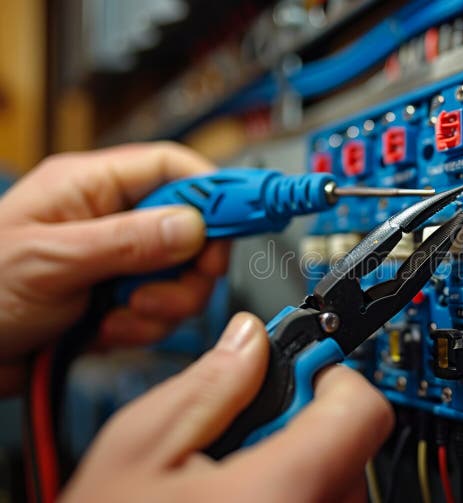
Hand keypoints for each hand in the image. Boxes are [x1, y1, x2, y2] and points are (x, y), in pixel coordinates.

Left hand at [0, 142, 229, 393]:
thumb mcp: (52, 260)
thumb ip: (128, 240)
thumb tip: (193, 225)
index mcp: (91, 187)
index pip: (174, 168)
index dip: (217, 190)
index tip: (252, 214)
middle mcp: (111, 220)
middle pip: (192, 228)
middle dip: (190, 265)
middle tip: (171, 285)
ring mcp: (116, 262)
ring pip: (181, 274)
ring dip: (164, 303)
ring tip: (124, 312)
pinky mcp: (117, 299)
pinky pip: (160, 308)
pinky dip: (144, 325)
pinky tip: (108, 328)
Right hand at [61, 312, 393, 501]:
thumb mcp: (137, 451)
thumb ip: (209, 385)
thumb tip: (252, 341)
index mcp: (280, 494)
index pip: (363, 409)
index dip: (331, 375)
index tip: (304, 370)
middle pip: (350, 449)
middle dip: (303, 427)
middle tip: (243, 438)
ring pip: (338, 486)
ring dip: (297, 471)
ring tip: (229, 487)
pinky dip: (293, 501)